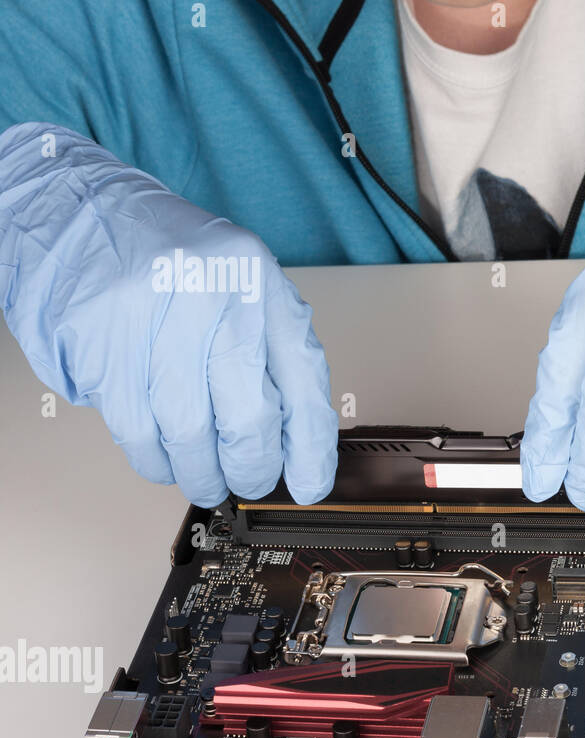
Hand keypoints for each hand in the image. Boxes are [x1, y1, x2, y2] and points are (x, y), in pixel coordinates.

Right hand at [0, 123, 337, 505]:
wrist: (76, 210)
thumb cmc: (167, 257)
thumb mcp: (238, 285)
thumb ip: (268, 350)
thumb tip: (293, 441)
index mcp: (258, 282)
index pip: (303, 379)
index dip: (311, 445)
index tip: (311, 484)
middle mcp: (212, 297)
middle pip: (248, 418)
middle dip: (252, 468)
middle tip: (250, 480)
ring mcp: (153, 320)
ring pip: (189, 435)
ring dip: (200, 473)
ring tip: (204, 477)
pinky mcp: (102, 345)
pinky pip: (139, 431)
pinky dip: (155, 459)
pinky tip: (163, 457)